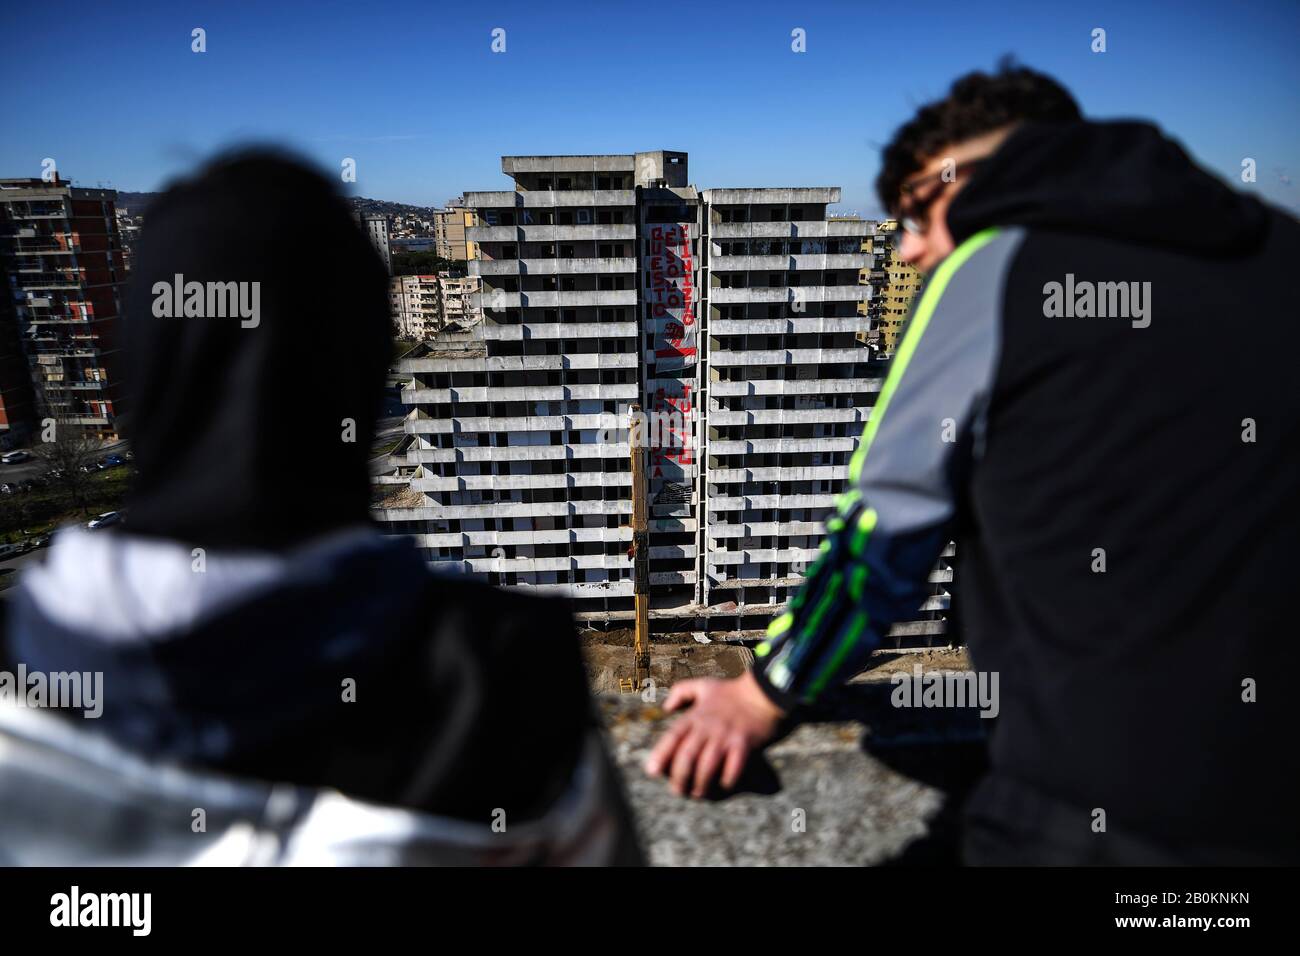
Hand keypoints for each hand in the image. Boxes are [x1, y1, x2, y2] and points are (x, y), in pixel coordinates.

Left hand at [643, 671, 785, 797]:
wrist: (763, 692)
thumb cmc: (731, 691)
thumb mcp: (703, 685)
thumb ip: (681, 691)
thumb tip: (665, 707)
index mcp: (696, 715)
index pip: (673, 736)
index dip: (661, 754)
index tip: (652, 771)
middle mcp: (708, 727)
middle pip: (687, 756)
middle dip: (679, 777)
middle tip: (677, 791)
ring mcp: (726, 736)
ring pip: (707, 766)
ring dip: (701, 784)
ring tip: (698, 793)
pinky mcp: (744, 744)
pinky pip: (733, 768)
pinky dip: (726, 780)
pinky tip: (723, 785)